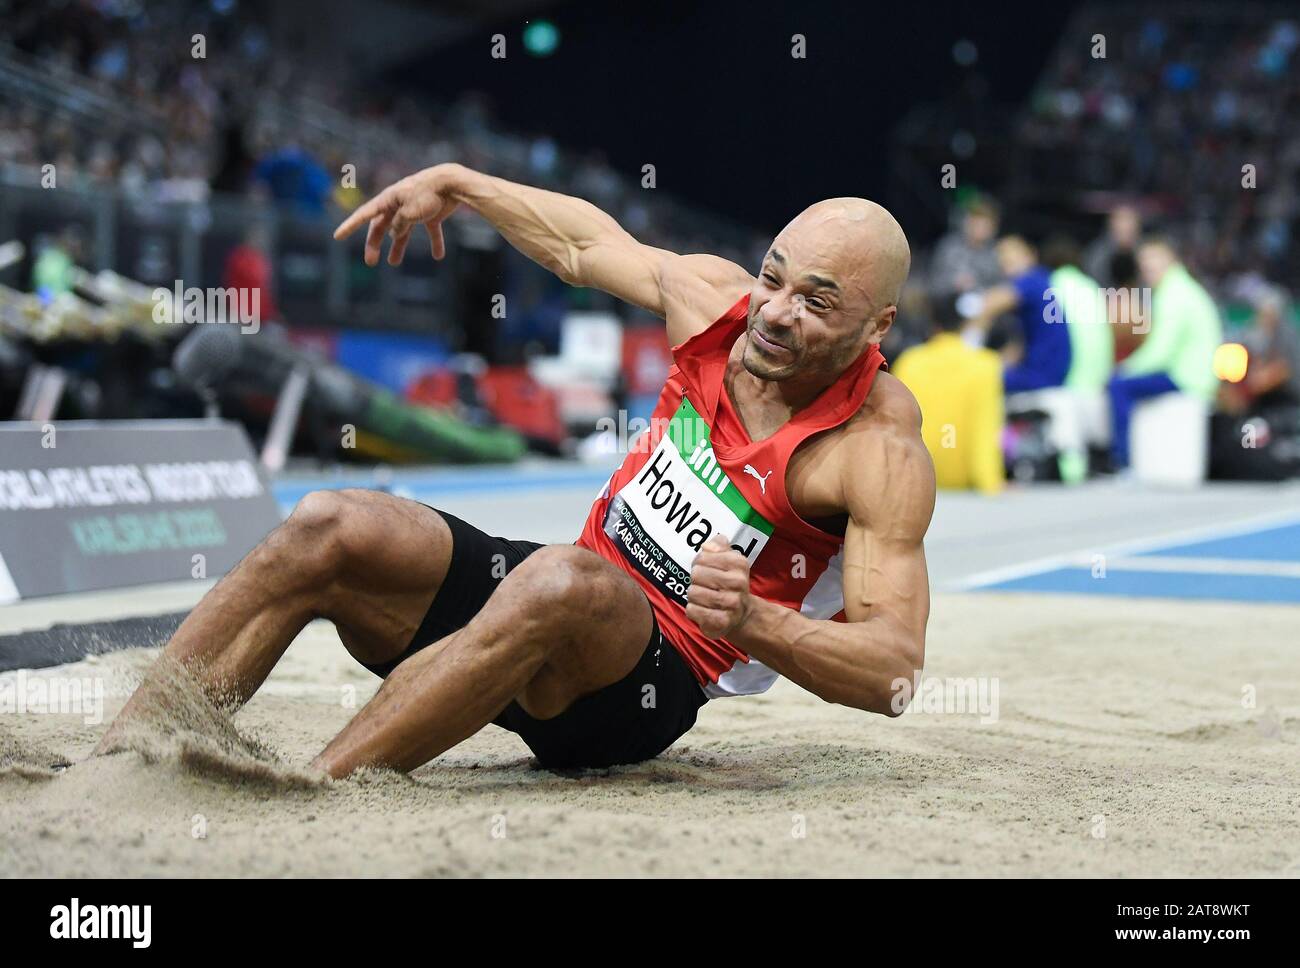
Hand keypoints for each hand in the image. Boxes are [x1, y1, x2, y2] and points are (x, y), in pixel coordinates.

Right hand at [333, 164, 464, 266]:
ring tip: (394, 263)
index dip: (350, 226)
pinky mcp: (432, 212)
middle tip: (371, 262)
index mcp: (388, 199)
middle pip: (382, 225)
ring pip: (403, 229)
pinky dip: (434, 242)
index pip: (364, 214)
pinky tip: (438, 256)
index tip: (337, 236)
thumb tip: (394, 233)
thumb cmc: (427, 194)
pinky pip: (430, 229)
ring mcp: (415, 207)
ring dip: (399, 246)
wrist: (452, 182)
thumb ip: (399, 225)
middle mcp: (399, 203)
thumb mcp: (409, 213)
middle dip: (375, 243)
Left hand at [686, 534, 752, 638]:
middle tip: (706, 585)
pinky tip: (703, 609)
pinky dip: (693, 610)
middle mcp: (738, 583)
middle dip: (696, 580)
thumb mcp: (728, 559)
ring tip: (705, 598)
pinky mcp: (721, 621)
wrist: (742, 614)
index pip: (703, 556)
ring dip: (694, 596)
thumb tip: (706, 546)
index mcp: (739, 563)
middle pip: (696, 574)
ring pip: (692, 592)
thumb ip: (718, 545)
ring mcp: (731, 603)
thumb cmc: (728, 582)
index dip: (700, 562)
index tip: (708, 569)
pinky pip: (692, 610)